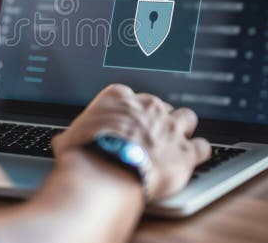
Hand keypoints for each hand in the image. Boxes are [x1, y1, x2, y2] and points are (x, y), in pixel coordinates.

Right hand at [53, 84, 210, 200]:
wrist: (106, 173)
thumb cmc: (85, 154)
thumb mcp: (69, 139)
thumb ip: (73, 135)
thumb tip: (64, 142)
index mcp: (119, 97)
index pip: (129, 96)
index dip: (128, 111)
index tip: (125, 120)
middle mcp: (148, 107)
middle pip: (159, 105)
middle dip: (156, 119)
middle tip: (148, 135)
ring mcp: (169, 127)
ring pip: (186, 118)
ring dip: (182, 128)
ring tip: (176, 140)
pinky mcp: (185, 151)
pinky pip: (202, 146)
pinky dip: (199, 152)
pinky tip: (195, 157)